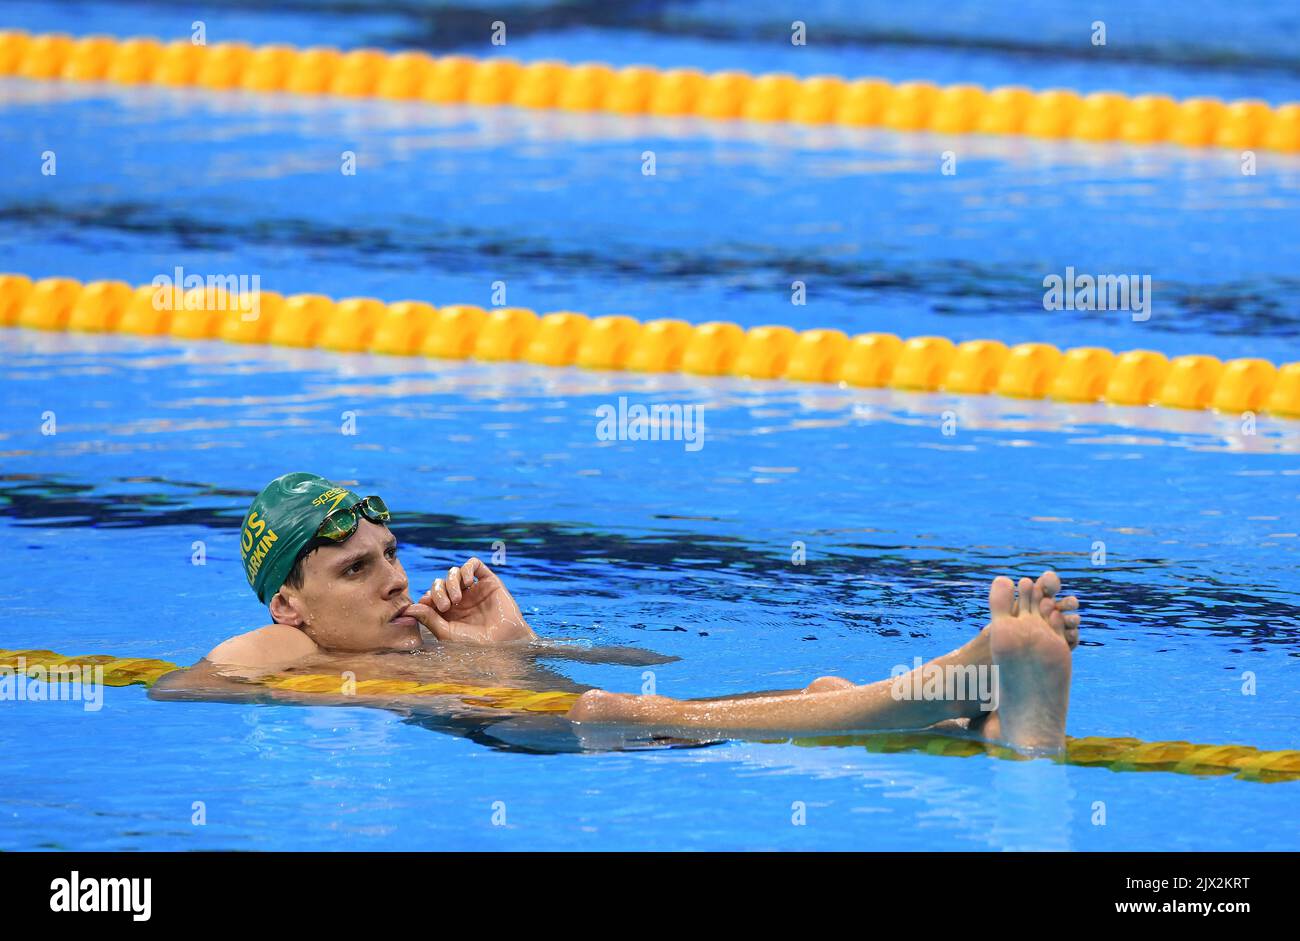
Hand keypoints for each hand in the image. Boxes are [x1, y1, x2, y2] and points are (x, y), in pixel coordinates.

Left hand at [403, 557, 534, 644]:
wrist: (505, 642)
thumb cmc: (477, 644)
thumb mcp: (447, 633)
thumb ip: (429, 618)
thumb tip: (409, 607)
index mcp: (448, 612)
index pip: (430, 595)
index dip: (427, 596)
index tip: (429, 605)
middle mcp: (460, 598)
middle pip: (440, 582)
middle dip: (438, 591)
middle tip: (446, 606)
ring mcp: (474, 589)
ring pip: (454, 572)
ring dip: (451, 582)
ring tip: (458, 599)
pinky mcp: (488, 581)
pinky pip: (473, 564)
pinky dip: (466, 569)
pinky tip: (467, 583)